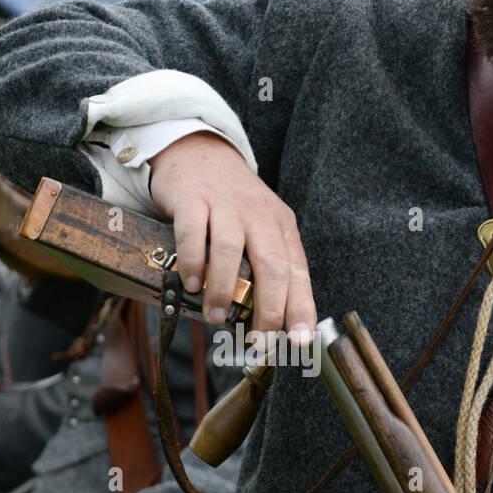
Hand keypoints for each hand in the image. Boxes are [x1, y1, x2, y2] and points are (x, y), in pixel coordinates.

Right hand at [148, 132, 315, 339]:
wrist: (199, 151)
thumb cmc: (231, 203)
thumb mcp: (260, 228)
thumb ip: (267, 267)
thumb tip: (273, 323)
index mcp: (281, 226)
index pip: (298, 271)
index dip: (302, 308)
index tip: (301, 340)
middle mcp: (259, 215)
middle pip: (271, 265)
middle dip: (268, 308)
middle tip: (258, 341)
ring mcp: (225, 204)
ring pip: (231, 251)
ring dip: (223, 290)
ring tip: (215, 317)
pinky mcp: (192, 198)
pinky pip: (193, 233)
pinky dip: (192, 262)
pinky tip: (191, 283)